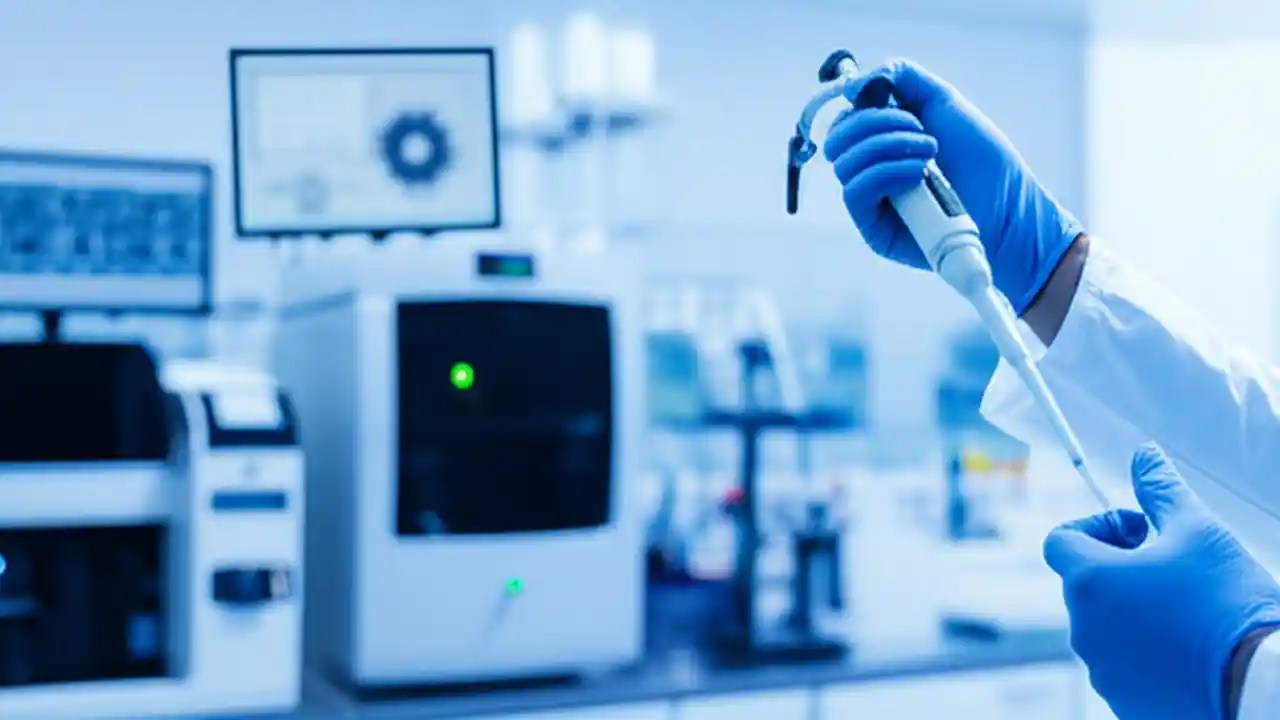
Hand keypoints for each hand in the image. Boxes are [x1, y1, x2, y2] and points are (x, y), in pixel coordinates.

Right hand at [822, 59, 1083, 313]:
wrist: (1007, 204)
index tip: (895, 100)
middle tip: (920, 131)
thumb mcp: (941, 100)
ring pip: (845, 164)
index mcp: (880, 140)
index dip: (862, 105)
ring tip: (930, 154)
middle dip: (876, 124)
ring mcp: (870, 201)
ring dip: (889, 148)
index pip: (844, 120)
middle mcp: (870, 169)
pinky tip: (919, 174)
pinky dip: (885, 173)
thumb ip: (900, 76)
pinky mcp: (873, 229)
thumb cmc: (980, 157)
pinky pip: (855, 192)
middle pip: (837, 139)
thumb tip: (850, 83)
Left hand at [1044, 444, 1279, 719]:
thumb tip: (1143, 454)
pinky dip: (1146, 651)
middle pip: (1084, 583)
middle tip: (1172, 568)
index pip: (1059, 540)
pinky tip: (1190, 648)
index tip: (1139, 532)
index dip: (1096, 526)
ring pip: (1105, 626)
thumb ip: (1159, 489)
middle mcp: (1083, 628)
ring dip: (1133, 610)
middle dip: (1120, 567)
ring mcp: (1103, 671)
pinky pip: (1124, 665)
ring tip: (1187, 610)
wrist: (1263, 685)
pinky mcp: (1126, 704)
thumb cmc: (1229, 603)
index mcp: (1089, 582)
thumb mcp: (1198, 530)